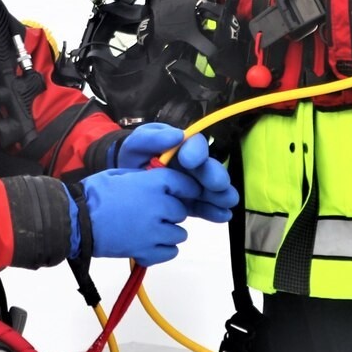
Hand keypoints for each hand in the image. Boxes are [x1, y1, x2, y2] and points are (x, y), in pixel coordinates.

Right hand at [75, 166, 194, 266]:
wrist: (75, 221)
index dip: (186, 189)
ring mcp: (154, 232)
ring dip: (168, 232)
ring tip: (150, 230)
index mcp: (152, 184)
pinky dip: (162, 250)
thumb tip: (158, 181)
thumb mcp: (120, 175)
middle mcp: (158, 207)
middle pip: (181, 212)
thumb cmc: (93, 194)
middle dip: (171, 212)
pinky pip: (171, 252)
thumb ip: (144, 178)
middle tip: (154, 213)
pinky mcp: (146, 251)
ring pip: (180, 234)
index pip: (185, 185)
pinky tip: (148, 244)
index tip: (184, 193)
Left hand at [113, 125, 239, 221]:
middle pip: (207, 168)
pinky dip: (213, 211)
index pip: (194, 144)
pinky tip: (222, 215)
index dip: (196, 151)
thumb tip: (178, 135)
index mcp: (180, 147)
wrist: (124, 185)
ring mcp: (192, 185)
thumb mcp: (136, 145)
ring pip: (210, 189)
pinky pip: (203, 207)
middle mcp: (191, 166)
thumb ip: (151, 138)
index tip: (189, 161)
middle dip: (214, 175)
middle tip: (218, 184)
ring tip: (228, 202)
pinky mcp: (190, 203)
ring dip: (220, 195)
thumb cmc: (133, 159)